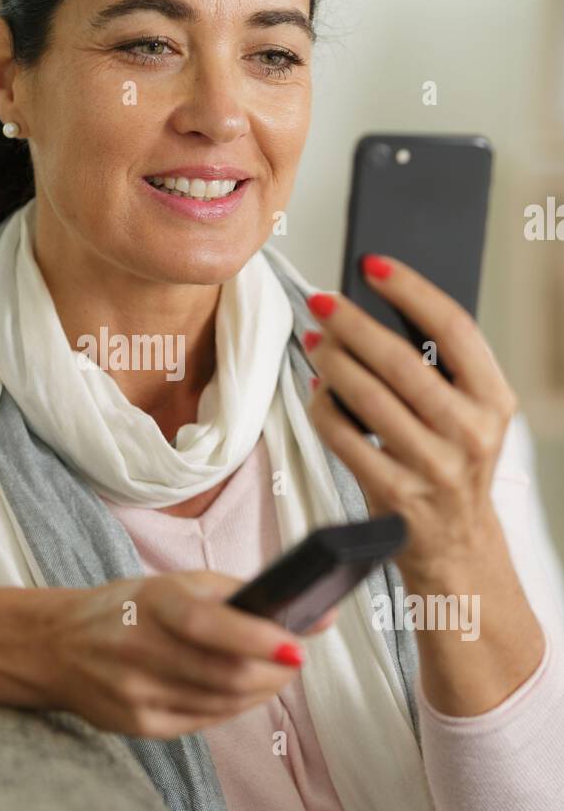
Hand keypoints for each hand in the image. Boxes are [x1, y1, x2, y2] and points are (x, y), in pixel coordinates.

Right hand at [39, 571, 335, 739]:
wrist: (55, 647)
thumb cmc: (127, 609)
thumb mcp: (173, 585)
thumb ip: (237, 595)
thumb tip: (313, 614)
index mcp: (150, 603)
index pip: (210, 624)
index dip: (258, 638)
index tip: (297, 644)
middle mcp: (138, 650)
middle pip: (228, 674)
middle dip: (275, 670)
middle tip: (294, 657)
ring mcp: (137, 694)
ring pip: (224, 702)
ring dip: (261, 689)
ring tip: (273, 671)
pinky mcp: (139, 726)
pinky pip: (205, 720)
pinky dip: (233, 705)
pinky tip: (239, 690)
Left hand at [303, 253, 518, 591]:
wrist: (457, 546)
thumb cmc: (454, 465)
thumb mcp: (470, 415)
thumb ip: (441, 370)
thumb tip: (379, 309)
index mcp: (494, 401)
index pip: (454, 328)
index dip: (411, 289)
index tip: (373, 264)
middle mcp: (471, 433)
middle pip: (401, 360)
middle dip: (354, 323)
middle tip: (323, 300)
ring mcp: (434, 468)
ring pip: (368, 398)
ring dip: (333, 361)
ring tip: (315, 340)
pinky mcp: (396, 494)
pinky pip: (345, 438)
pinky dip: (324, 409)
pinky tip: (318, 390)